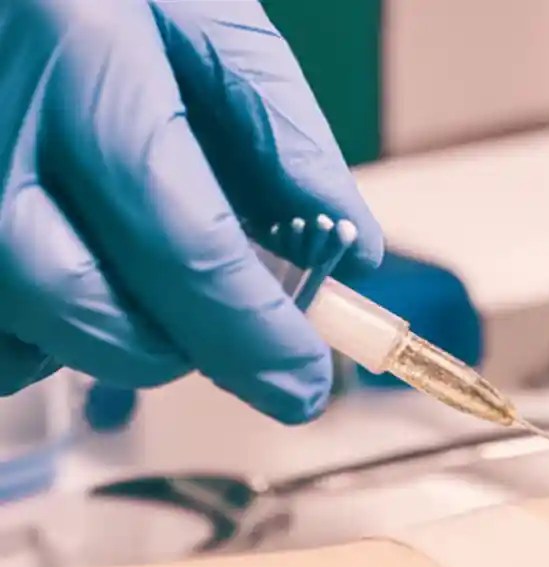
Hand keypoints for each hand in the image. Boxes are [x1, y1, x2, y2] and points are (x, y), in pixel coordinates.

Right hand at [0, 0, 381, 421]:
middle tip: (217, 310)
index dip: (255, 338)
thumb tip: (353, 251)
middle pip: (96, 320)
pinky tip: (59, 257)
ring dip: (98, 334)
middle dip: (180, 345)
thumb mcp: (202, 14)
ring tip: (120, 253)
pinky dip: (32, 326)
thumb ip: (279, 133)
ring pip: (23, 345)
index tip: (303, 384)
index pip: (187, 249)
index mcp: (84, 60)